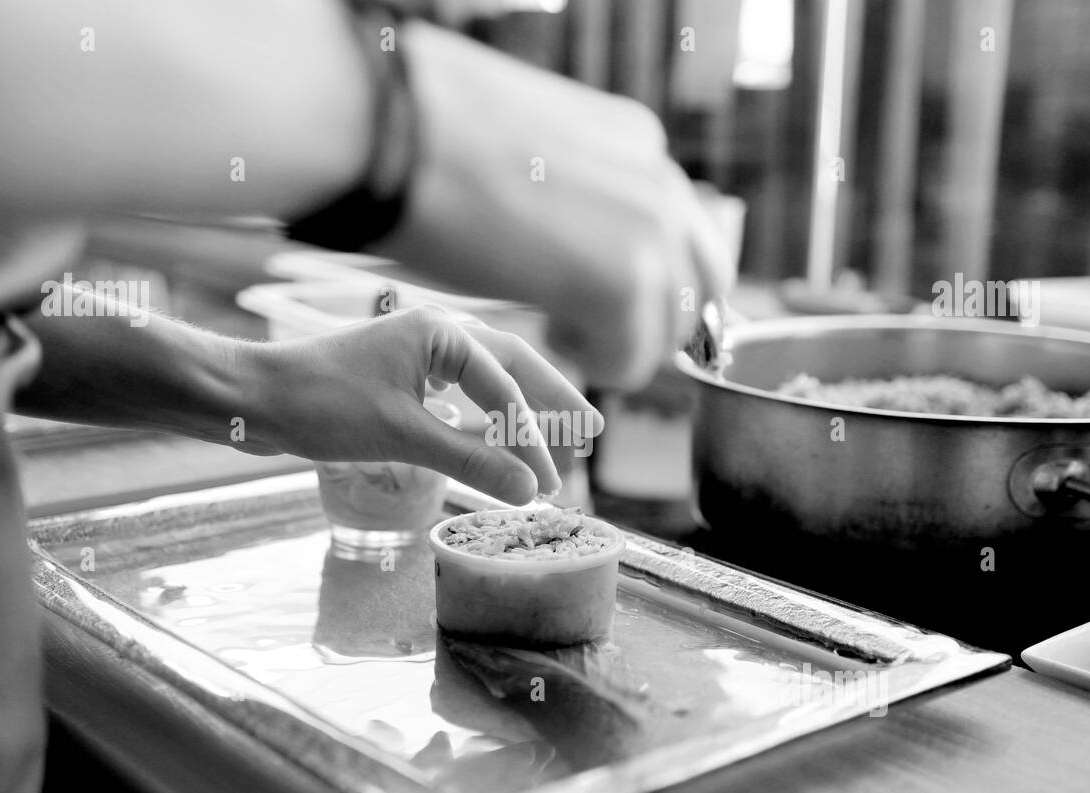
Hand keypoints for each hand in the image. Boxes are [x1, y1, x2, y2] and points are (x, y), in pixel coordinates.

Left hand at [250, 305, 602, 503]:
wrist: (255, 398)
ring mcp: (418, 353)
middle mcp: (437, 333)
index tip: (549, 487)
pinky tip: (496, 432)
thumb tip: (529, 490)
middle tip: (594, 429)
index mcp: (442, 334)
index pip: (503, 391)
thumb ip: (469, 460)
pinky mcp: (401, 376)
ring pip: (488, 378)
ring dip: (522, 408)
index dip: (532, 443)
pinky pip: (461, 392)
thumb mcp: (402, 436)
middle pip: (512, 366)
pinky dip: (486, 415)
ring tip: (561, 432)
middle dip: (552, 401)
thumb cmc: (322, 405)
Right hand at [375, 22, 734, 390]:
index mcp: (638, 140)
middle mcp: (661, 185)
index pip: (680, 227)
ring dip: (618, 340)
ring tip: (552, 321)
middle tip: (587, 322)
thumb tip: (568, 214)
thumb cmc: (425, 129)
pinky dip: (594, 366)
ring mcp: (653, 236)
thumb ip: (568, 176)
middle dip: (653, 314)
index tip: (588, 279)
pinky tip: (545, 331)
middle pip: (701, 282)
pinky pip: (632, 362)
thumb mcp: (525, 139)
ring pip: (670, 329)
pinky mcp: (626, 287)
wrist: (388, 128)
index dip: (642, 267)